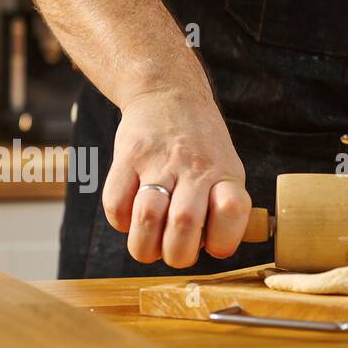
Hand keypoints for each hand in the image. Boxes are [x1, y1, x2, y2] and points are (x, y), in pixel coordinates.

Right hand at [102, 90, 251, 267]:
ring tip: (148, 245)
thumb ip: (222, 208)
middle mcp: (194, 167)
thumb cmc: (200, 146)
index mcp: (224, 174)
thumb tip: (210, 251)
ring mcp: (158, 161)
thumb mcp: (226, 168)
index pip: (232, 210)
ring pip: (147, 216)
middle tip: (174, 253)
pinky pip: (115, 204)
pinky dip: (120, 222)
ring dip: (145, 245)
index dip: (223, 240)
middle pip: (183, 222)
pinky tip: (130, 217)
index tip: (213, 245)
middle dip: (176, 254)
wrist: (167, 93)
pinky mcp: (127, 157)